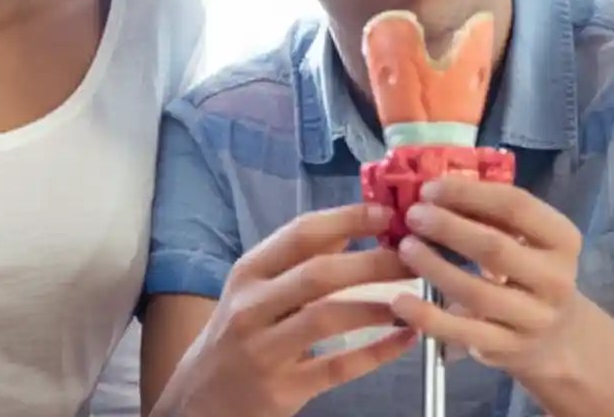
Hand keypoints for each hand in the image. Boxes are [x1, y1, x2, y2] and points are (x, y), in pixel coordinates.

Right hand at [157, 204, 418, 416]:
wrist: (198, 401)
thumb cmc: (235, 336)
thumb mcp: (254, 290)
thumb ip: (300, 259)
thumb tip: (354, 224)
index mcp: (248, 273)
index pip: (301, 234)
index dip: (348, 220)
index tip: (388, 214)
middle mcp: (251, 307)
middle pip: (319, 273)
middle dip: (373, 262)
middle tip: (415, 256)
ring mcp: (263, 351)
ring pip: (328, 318)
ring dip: (378, 306)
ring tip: (415, 298)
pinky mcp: (280, 390)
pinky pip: (338, 367)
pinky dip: (377, 352)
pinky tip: (405, 339)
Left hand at [390, 178, 584, 378]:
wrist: (557, 335)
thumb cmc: (529, 269)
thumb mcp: (525, 238)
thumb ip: (489, 214)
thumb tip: (432, 191)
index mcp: (562, 239)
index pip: (516, 206)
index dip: (468, 193)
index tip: (429, 188)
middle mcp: (555, 279)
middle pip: (494, 247)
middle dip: (447, 227)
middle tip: (413, 215)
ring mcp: (533, 318)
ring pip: (476, 292)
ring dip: (434, 267)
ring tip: (406, 248)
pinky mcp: (508, 348)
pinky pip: (462, 332)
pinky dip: (427, 317)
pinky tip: (401, 301)